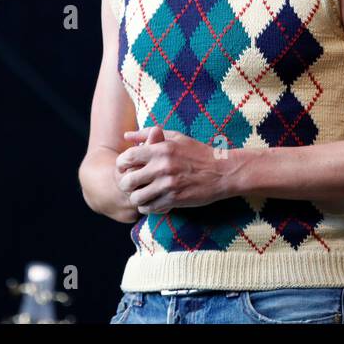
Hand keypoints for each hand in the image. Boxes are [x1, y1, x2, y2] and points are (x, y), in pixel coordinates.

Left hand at [114, 125, 231, 213]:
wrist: (222, 171)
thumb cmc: (197, 152)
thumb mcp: (175, 137)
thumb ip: (148, 134)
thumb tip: (126, 136)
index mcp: (161, 149)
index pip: (127, 158)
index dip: (121, 165)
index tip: (125, 169)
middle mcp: (162, 167)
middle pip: (128, 181)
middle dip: (125, 185)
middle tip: (131, 185)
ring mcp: (168, 185)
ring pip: (137, 198)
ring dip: (136, 198)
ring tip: (142, 195)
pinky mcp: (175, 199)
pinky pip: (150, 208)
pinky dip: (148, 207)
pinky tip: (153, 202)